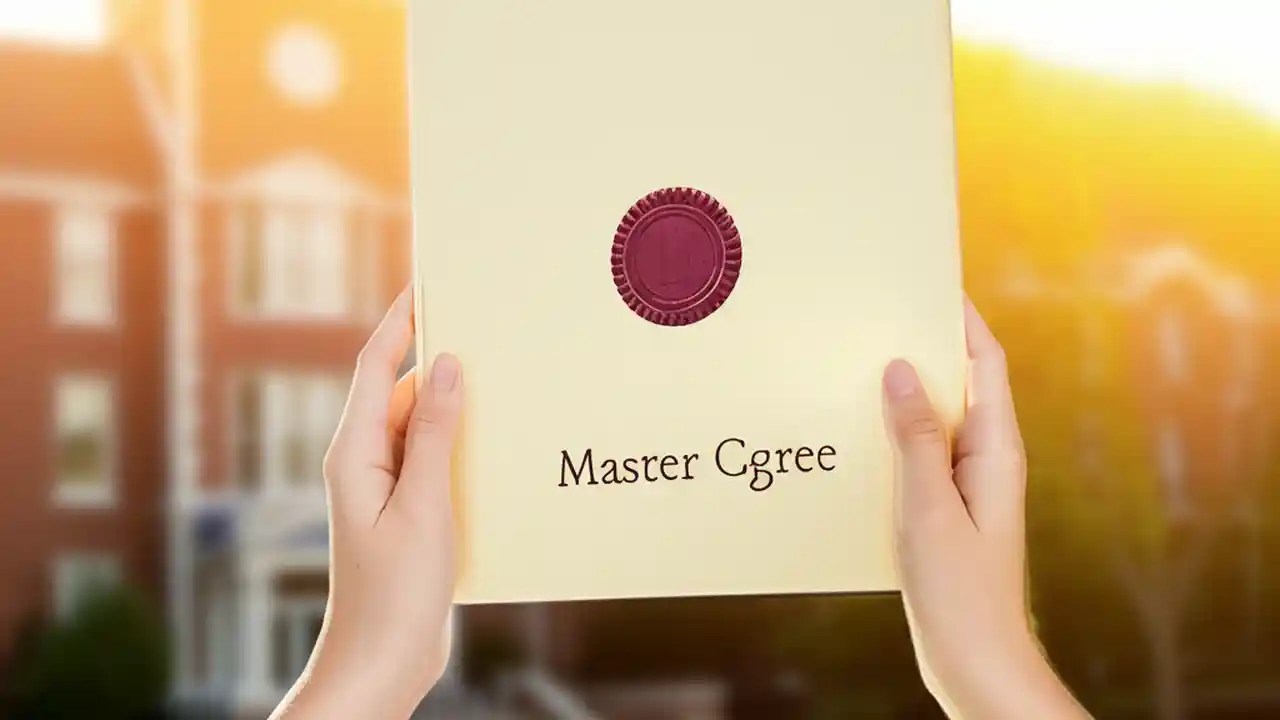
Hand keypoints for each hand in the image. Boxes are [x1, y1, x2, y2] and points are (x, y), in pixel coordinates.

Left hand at [270, 288, 462, 719]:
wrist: (382, 661)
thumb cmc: (393, 592)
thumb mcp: (423, 504)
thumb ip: (435, 432)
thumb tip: (445, 365)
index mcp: (356, 451)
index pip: (376, 365)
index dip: (400, 320)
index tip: (426, 281)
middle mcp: (366, 461)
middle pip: (403, 391)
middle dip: (440, 361)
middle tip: (486, 329)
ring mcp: (386, 487)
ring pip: (423, 426)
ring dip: (456, 409)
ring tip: (500, 384)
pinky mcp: (407, 510)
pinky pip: (434, 460)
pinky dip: (461, 447)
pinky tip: (495, 447)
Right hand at [883, 301, 1088, 718]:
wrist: (974, 662)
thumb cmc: (961, 591)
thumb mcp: (930, 506)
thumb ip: (916, 436)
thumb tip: (902, 369)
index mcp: (996, 450)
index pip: (986, 363)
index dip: (964, 319)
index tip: (932, 280)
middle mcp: (986, 460)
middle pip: (960, 385)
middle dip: (925, 348)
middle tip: (878, 315)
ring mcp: (966, 485)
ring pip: (935, 420)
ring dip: (903, 393)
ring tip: (857, 365)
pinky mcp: (945, 510)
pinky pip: (918, 455)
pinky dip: (892, 435)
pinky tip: (856, 435)